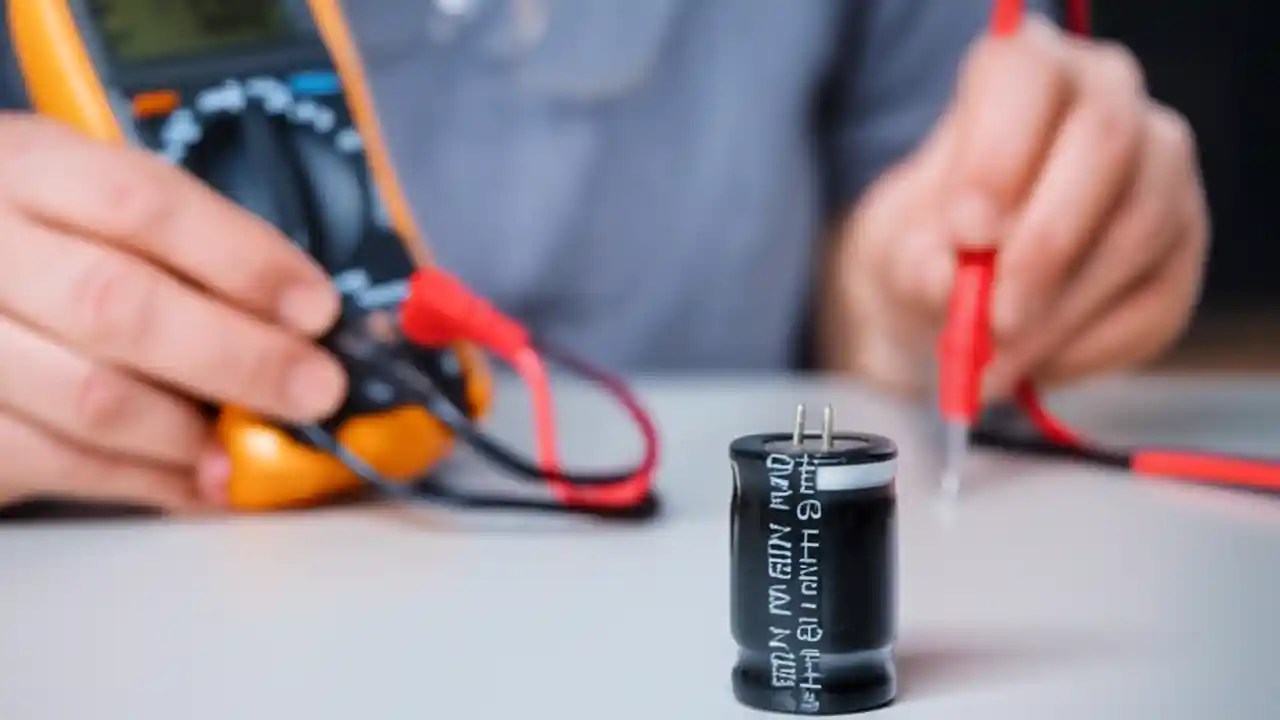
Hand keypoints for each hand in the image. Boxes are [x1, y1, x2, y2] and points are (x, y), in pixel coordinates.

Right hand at [0, 114, 345, 512]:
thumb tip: (298, 320)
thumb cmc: (41, 249)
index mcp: (27, 168)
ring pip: (91, 397)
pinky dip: (147, 481)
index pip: (143, 204)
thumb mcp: (86, 208)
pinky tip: (199, 483)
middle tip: (314, 389)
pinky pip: (58, 463)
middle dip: (239, 357)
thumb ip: (177, 252)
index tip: (316, 307)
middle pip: (118, 306)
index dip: (243, 259)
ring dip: (193, 434)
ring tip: (255, 448)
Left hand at [823, 17, 1207, 397]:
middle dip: (1044, 243)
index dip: (999, 155)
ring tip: (996, 362)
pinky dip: (1089, 347)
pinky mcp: (1183, 250)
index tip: (967, 233)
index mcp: (1025, 73)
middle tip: (992, 318)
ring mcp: (1161, 172)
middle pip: (1104, 143)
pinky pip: (1156, 301)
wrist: (956, 293)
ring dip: (1062, 312)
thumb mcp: (897, 252)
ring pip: (1138, 229)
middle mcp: (1108, 100)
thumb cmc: (928, 247)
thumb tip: (949, 283)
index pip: (1027, 76)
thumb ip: (916, 263)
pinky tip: (1036, 363)